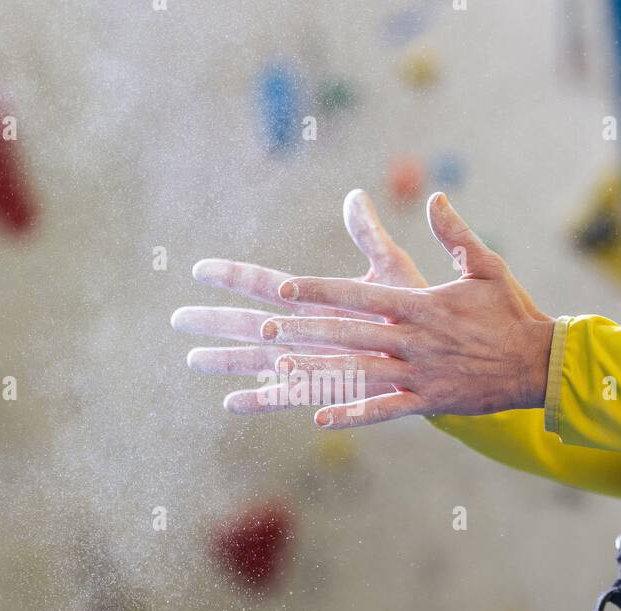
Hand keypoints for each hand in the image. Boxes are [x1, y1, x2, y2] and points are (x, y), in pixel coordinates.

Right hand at [171, 189, 425, 409]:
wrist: (442, 350)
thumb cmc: (416, 307)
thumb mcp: (392, 269)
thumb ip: (369, 236)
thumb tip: (354, 196)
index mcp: (317, 299)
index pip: (267, 284)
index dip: (233, 276)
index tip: (199, 268)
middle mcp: (307, 330)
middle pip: (250, 324)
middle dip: (214, 321)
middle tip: (177, 317)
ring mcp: (314, 359)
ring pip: (261, 360)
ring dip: (227, 361)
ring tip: (192, 360)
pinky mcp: (329, 387)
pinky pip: (290, 395)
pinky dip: (261, 399)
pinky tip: (231, 403)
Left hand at [267, 193, 553, 426]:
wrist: (541, 363)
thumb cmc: (512, 311)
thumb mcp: (487, 266)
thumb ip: (455, 234)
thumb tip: (434, 197)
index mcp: (422, 306)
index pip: (361, 295)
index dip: (321, 291)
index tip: (287, 288)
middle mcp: (415, 340)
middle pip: (350, 334)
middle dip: (305, 331)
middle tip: (264, 329)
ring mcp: (420, 374)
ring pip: (359, 373)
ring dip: (317, 371)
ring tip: (279, 370)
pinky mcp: (430, 401)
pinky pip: (384, 410)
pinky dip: (353, 414)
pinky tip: (320, 417)